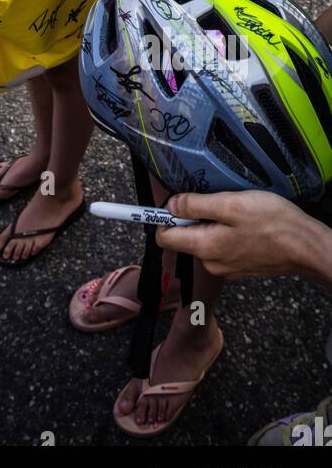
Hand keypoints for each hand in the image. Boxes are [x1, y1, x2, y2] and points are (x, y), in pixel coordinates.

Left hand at [156, 191, 317, 279]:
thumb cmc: (272, 223)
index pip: (164, 238)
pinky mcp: (239, 265)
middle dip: (193, 217)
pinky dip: (226, 232)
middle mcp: (211, 262)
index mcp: (205, 248)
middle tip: (215, 201)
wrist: (306, 247)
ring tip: (235, 212)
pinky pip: (221, 245)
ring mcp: (226, 266)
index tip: (168, 201)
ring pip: (204, 239)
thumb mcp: (230, 205)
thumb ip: (196, 205)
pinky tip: (244, 224)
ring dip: (212, 223)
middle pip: (184, 237)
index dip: (161, 218)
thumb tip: (170, 206)